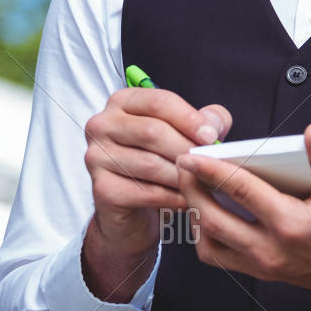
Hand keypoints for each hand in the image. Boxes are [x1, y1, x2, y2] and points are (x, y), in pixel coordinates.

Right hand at [82, 86, 232, 301]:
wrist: (132, 208)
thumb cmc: (159, 163)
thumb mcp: (184, 134)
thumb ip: (205, 121)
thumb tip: (214, 125)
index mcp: (123, 102)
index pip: (158, 101)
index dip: (189, 118)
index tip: (212, 136)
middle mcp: (102, 125)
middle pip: (153, 132)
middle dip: (187, 149)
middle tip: (211, 163)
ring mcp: (96, 157)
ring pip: (151, 164)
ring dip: (183, 176)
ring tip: (203, 183)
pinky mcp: (101, 188)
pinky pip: (146, 192)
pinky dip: (173, 197)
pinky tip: (187, 200)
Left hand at [175, 123, 310, 310]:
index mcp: (292, 224)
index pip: (240, 191)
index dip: (211, 169)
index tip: (193, 154)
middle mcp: (272, 249)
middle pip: (213, 220)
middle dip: (191, 189)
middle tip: (182, 165)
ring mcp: (264, 265)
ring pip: (210, 245)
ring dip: (196, 216)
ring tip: (192, 189)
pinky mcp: (262, 273)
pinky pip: (221, 258)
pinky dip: (207, 237)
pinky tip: (211, 215)